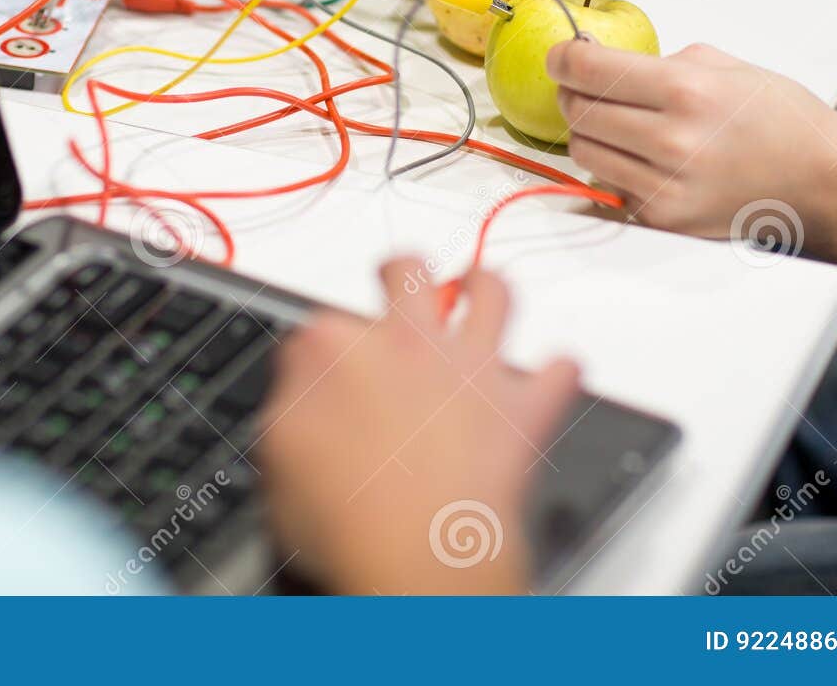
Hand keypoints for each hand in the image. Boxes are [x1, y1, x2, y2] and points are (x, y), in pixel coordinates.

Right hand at [259, 258, 580, 593]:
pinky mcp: (521, 406)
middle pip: (406, 274)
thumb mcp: (278, 464)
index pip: (319, 327)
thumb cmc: (348, 525)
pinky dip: (557, 372)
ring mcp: (469, 367)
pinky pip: (559, 372)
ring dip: (484, 287)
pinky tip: (551, 374)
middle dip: (399, 273)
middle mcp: (407, 341)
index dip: (319, 353)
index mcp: (334, 349)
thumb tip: (299, 392)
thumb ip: (289, 407)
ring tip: (477, 289)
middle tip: (396, 283)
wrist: (420, 563)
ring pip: (491, 291)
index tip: (320, 376)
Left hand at [547, 39, 836, 282]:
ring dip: (588, 132)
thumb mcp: (726, 66)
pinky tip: (638, 156)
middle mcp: (671, 139)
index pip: (590, 70)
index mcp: (686, 90)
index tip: (561, 56)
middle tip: (585, 87)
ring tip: (616, 123)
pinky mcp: (663, 217)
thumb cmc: (781, 119)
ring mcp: (665, 184)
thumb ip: (661, 61)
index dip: (563, 59)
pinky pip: (608, 186)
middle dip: (573, 93)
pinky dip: (612, 168)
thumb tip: (603, 58)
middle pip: (578, 112)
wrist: (822, 181)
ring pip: (584, 152)